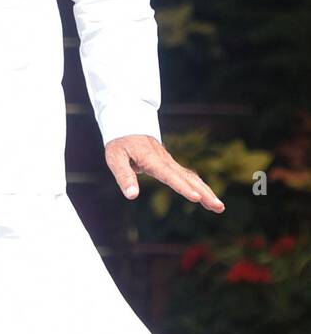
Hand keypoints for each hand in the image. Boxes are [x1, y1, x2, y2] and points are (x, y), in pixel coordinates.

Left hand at [105, 134, 225, 212]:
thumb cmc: (120, 143)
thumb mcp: (115, 158)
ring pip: (192, 178)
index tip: (196, 198)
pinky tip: (208, 197)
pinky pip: (188, 177)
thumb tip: (132, 195)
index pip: (169, 176)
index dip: (182, 187)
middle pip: (188, 179)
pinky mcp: (170, 165)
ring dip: (206, 192)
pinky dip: (200, 187)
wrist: (127, 125)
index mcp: (152, 160)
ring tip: (219, 208)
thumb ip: (124, 176)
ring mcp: (170, 162)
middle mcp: (165, 161)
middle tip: (219, 207)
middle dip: (204, 193)